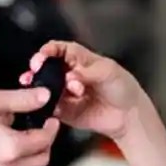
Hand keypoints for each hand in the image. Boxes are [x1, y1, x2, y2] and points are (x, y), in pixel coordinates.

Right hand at [0, 88, 60, 165]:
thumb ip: (19, 99)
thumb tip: (43, 96)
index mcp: (9, 147)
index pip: (45, 140)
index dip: (51, 127)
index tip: (50, 117)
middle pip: (38, 160)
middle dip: (43, 143)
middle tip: (38, 126)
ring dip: (23, 150)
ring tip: (8, 128)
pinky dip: (4, 159)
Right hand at [20, 40, 143, 140]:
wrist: (129, 115)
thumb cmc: (122, 86)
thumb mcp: (108, 72)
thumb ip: (87, 73)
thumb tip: (69, 78)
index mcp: (78, 58)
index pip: (58, 49)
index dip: (48, 50)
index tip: (42, 56)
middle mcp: (67, 74)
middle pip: (46, 68)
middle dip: (38, 69)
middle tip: (36, 72)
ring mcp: (64, 93)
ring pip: (45, 88)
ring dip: (42, 88)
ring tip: (46, 91)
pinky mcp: (64, 111)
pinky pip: (51, 107)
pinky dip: (47, 106)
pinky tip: (50, 105)